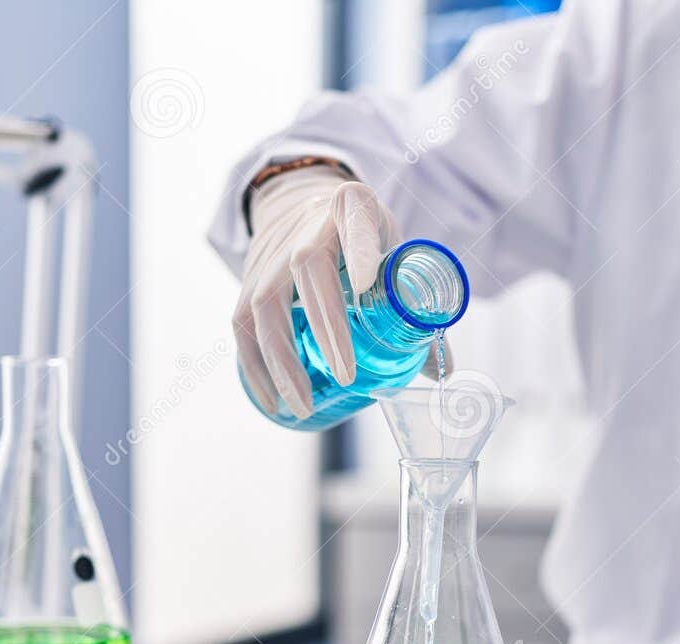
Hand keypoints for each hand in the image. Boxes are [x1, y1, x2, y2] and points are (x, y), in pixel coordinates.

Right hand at [235, 167, 396, 418]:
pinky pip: (242, 323)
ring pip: (265, 302)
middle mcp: (308, 224)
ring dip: (282, 359)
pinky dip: (255, 365)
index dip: (359, 250)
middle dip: (326, 326)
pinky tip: (270, 400)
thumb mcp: (392, 250)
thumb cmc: (361, 238)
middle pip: (308, 268)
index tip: (366, 280)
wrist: (304, 204)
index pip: (356, 222)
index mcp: (355, 207)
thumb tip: (437, 370)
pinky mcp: (249, 276)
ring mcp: (272, 250)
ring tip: (304, 404)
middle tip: (347, 375)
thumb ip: (413, 305)